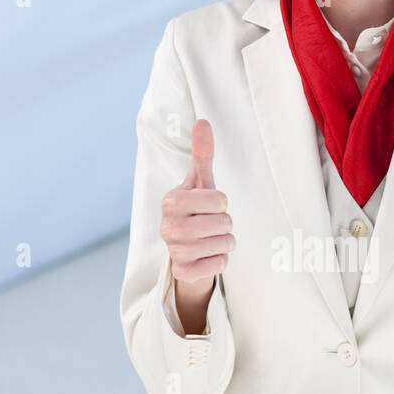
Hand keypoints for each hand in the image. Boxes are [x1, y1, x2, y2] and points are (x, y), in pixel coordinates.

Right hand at [160, 119, 234, 325]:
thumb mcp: (201, 183)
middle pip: (224, 222)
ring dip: (225, 243)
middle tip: (211, 226)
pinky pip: (221, 264)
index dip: (221, 204)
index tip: (208, 207)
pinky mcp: (182, 273)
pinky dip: (221, 261)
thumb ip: (202, 153)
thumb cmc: (196, 212)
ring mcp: (174, 251)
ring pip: (225, 243)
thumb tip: (203, 121)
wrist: (186, 253)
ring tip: (210, 240)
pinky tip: (207, 257)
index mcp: (171, 200)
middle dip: (225, 225)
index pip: (220, 199)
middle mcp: (168, 226)